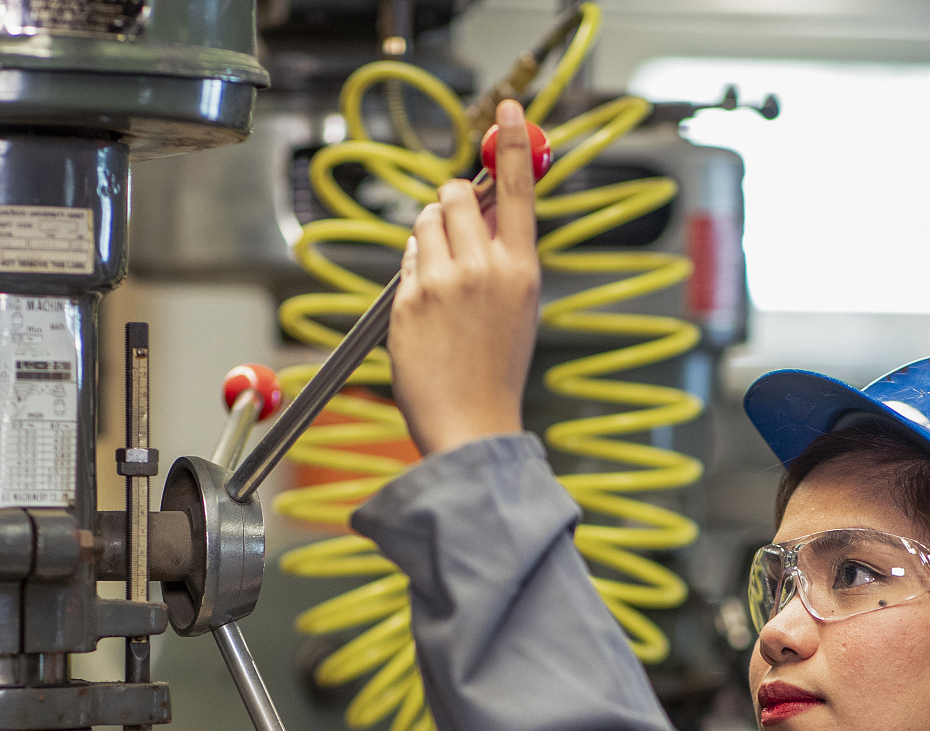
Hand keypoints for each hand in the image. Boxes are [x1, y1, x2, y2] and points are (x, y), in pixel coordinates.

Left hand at [389, 100, 541, 456]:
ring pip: (424, 221)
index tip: (509, 108)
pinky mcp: (410, 299)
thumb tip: (476, 207)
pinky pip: (407, 258)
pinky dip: (413, 269)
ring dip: (428, 233)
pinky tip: (426, 306)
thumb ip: (502, 253)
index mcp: (522, 268)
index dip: (514, 142)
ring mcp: (444, 282)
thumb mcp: (519, 305)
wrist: (472, 423)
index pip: (519, 188)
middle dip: (450, 201)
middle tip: (453, 229)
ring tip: (442, 277)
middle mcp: (485, 268)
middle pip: (455, 195)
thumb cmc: (496, 367)